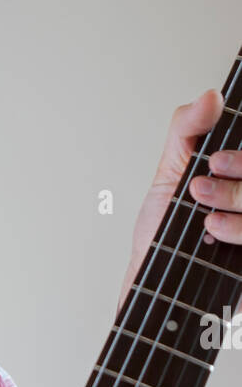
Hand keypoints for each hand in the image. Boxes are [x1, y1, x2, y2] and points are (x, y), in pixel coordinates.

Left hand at [118, 89, 241, 314]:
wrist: (153, 288)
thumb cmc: (162, 236)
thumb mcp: (168, 177)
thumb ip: (187, 133)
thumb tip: (210, 98)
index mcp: (240, 177)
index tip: (214, 158)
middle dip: (239, 173)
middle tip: (199, 185)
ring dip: (237, 200)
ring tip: (203, 214)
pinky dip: (240, 230)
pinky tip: (214, 231)